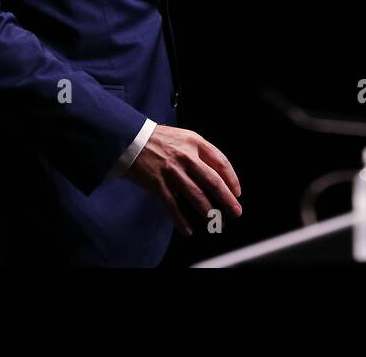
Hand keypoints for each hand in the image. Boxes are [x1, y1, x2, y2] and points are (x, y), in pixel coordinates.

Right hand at [124, 124, 242, 235]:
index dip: (232, 179)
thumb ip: (199, 152)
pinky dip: (180, 220)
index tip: (236, 192)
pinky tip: (187, 229)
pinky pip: (173, 206)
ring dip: (208, 210)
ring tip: (215, 221)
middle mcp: (186, 156)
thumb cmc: (157, 138)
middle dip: (227, 199)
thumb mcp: (183, 137)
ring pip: (196, 195)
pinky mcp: (157, 183)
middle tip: (235, 211)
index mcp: (195, 142)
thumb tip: (215, 174)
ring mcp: (172, 170)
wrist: (129, 138)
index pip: (221, 162)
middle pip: (213, 181)